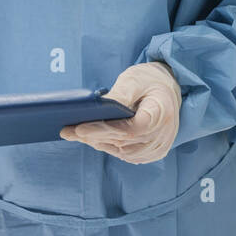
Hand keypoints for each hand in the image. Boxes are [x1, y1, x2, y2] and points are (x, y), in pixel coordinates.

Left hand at [60, 62, 181, 163]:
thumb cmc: (149, 81)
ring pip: (123, 152)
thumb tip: (97, 108)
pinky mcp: (154, 153)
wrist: (168, 91)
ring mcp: (159, 147)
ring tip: (75, 134)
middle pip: (124, 142)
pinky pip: (127, 155)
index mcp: (162, 113)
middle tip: (67, 131)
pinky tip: (93, 139)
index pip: (132, 128)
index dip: (105, 131)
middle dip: (93, 137)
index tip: (80, 129)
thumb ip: (119, 94)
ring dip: (98, 144)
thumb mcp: (134, 79)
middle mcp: (164, 135)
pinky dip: (109, 147)